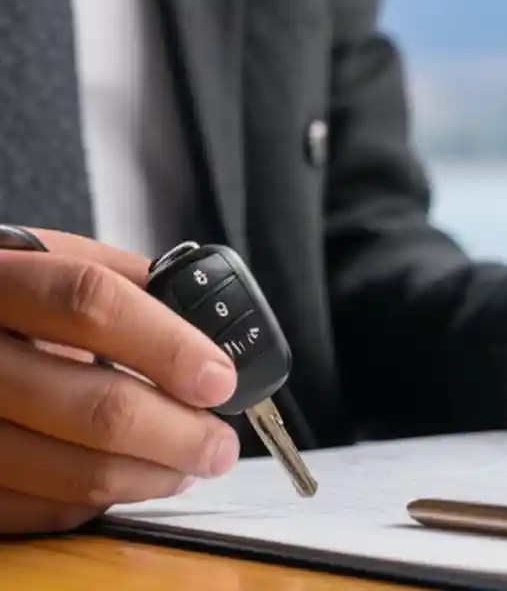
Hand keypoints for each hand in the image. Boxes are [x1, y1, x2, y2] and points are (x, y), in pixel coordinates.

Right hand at [0, 229, 238, 535]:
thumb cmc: (11, 299)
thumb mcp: (57, 261)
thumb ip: (133, 286)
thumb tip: (214, 336)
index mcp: (2, 280)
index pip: (90, 305)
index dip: (168, 346)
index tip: (219, 380)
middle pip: (94, 407)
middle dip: (181, 434)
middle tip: (220, 444)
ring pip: (76, 472)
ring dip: (153, 476)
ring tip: (187, 465)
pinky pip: (44, 510)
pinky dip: (102, 501)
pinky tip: (129, 477)